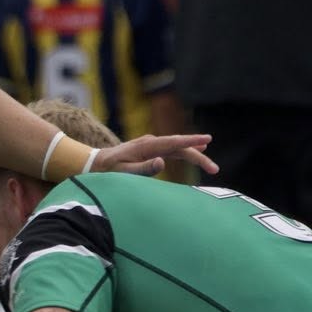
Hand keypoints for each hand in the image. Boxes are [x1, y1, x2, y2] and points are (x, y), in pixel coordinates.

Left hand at [92, 133, 216, 178]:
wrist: (97, 163)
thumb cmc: (110, 170)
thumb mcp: (124, 172)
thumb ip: (143, 168)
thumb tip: (162, 162)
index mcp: (147, 146)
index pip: (174, 143)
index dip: (192, 141)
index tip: (208, 140)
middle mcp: (152, 142)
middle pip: (180, 147)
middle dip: (199, 156)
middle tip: (215, 169)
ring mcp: (152, 145)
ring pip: (178, 149)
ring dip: (194, 156)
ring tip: (211, 166)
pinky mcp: (152, 149)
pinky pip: (172, 150)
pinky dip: (185, 152)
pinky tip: (197, 152)